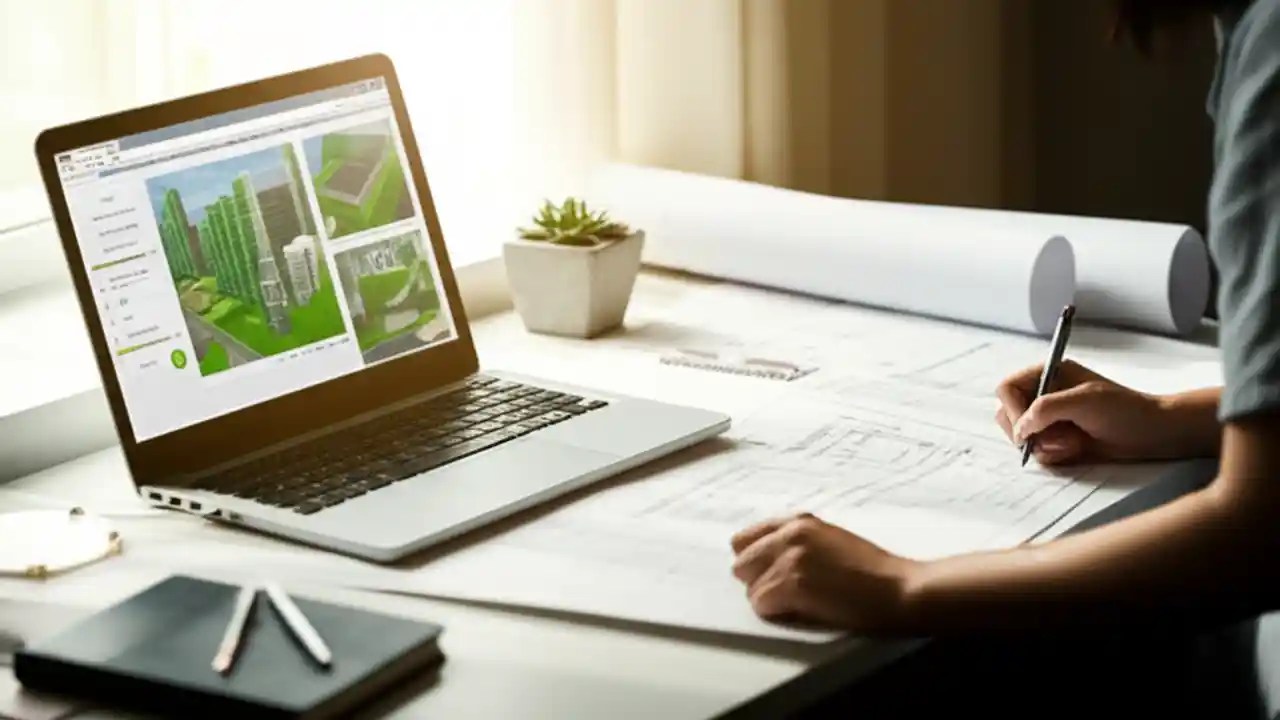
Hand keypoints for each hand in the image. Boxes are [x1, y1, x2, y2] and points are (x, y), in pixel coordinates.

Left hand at [730, 513, 918, 632]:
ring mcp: (790, 559)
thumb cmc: (873, 570)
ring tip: (802, 602)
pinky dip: (778, 613)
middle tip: (787, 593)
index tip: (764, 573)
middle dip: (758, 581)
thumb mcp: (830, 539)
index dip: (754, 560)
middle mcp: (789, 534)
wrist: (899, 588)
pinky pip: (762, 605)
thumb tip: (764, 561)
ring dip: (771, 600)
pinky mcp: (793, 584)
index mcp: (798, 521)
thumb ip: (796, 542)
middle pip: (742, 564)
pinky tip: (805, 610)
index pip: (745, 538)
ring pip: (751, 589)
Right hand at [995, 360, 1168, 465]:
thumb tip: (1020, 430)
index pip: (1007, 389)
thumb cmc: (1125, 410)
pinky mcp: (1057, 440)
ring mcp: (1050, 419)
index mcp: (1048, 374)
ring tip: (1073, 443)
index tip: (1028, 429)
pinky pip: (1038, 452)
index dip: (1014, 410)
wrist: (1153, 435)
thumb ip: (1045, 409)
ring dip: (1045, 445)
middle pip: (1007, 415)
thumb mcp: (1084, 401)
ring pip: (1021, 437)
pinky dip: (1054, 455)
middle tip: (1055, 438)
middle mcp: (1045, 395)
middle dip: (1030, 432)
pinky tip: (1077, 448)